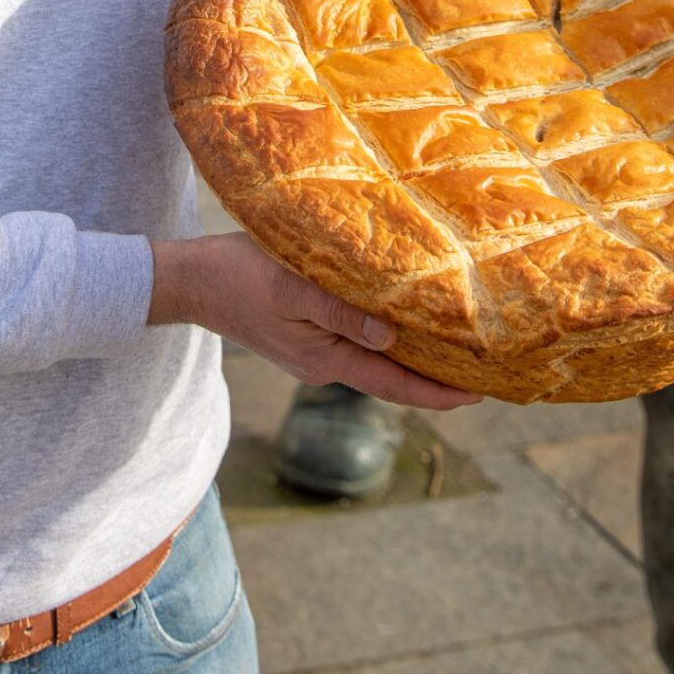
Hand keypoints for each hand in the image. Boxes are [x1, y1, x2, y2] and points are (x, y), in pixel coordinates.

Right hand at [148, 233, 480, 409]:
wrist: (189, 280)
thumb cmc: (239, 276)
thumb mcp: (292, 289)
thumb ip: (340, 312)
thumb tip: (390, 336)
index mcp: (325, 359)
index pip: (393, 384)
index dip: (438, 393)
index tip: (480, 396)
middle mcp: (325, 362)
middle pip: (390, 376)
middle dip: (435, 376)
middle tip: (484, 369)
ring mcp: (313, 349)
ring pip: (375, 358)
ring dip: (413, 354)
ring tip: (456, 345)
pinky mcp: (304, 331)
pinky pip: (357, 339)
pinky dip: (387, 335)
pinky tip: (403, 318)